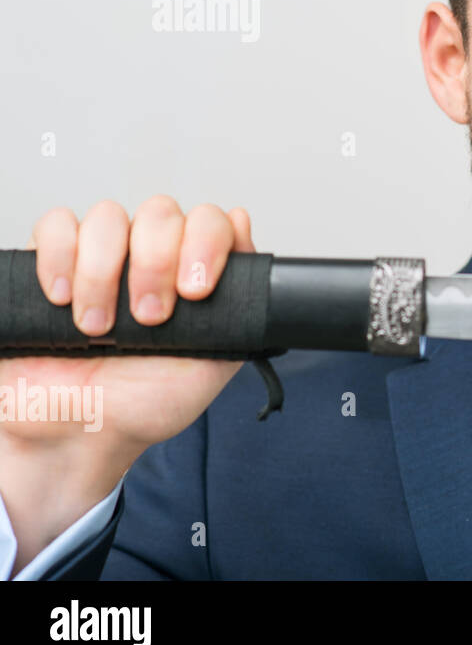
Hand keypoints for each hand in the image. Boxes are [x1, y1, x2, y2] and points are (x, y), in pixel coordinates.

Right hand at [0, 196, 252, 573]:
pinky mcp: (53, 262)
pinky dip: (59, 258)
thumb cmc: (151, 399)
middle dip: (156, 264)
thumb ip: (241, 300)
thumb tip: (245, 228)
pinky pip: (55, 226)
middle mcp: (152, 253)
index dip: (206, 245)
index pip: (212, 222)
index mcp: (195, 269)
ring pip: (108, 216)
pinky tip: (63, 299)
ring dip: (103, 272)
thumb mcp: (216, 360)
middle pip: (161, 212)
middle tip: (150, 318)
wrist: (87, 432)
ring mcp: (103, 253)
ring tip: (99, 326)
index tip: (196, 293)